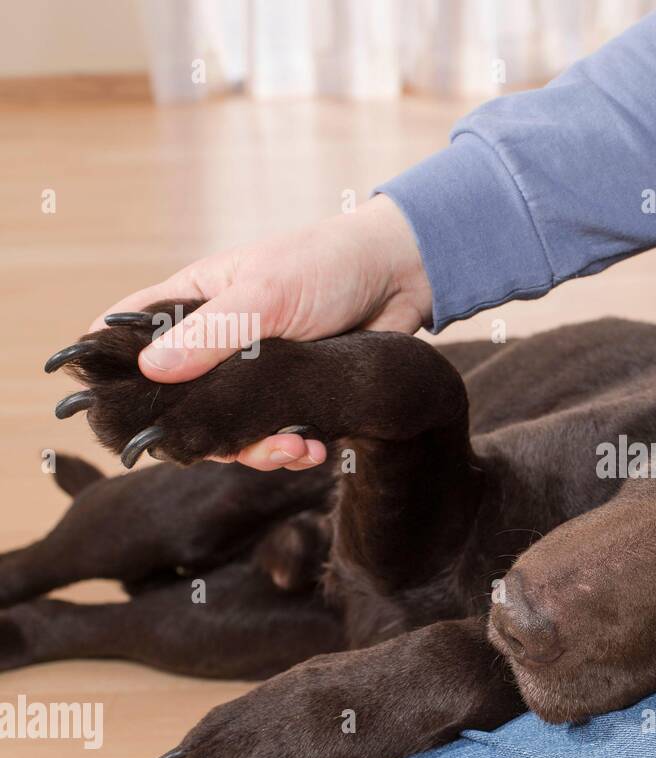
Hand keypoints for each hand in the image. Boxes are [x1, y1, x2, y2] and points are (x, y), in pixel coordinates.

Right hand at [91, 195, 430, 470]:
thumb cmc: (327, 266)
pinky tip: (315, 449)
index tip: (120, 415)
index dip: (112, 375)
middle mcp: (215, 345)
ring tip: (295, 447)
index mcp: (192, 304)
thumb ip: (212, 334)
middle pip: (177, 405)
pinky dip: (292, 451)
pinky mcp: (294, 398)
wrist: (401, 278)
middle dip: (204, 434)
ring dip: (258, 451)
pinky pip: (277, 438)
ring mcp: (254, 375)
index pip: (125, 338)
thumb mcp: (265, 294)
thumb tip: (150, 371)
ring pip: (229, 432)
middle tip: (235, 446)